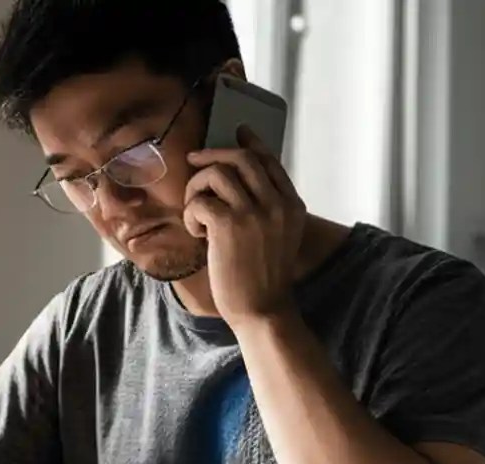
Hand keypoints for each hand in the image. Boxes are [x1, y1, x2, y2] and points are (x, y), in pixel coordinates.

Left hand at [183, 125, 306, 328]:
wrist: (262, 311)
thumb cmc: (262, 277)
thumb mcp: (277, 237)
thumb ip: (267, 208)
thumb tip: (237, 179)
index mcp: (293, 205)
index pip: (269, 161)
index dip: (250, 143)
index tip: (238, 130)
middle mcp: (277, 204)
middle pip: (241, 158)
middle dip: (212, 156)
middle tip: (194, 162)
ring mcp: (255, 213)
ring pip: (216, 174)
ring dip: (196, 189)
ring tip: (196, 214)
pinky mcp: (229, 226)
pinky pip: (200, 201)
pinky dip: (191, 214)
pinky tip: (198, 235)